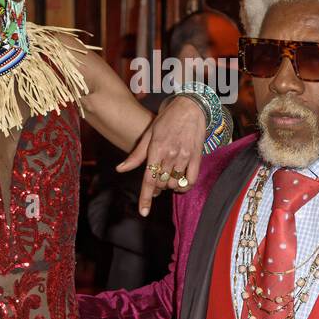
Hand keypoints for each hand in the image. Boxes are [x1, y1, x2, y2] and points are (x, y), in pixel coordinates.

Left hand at [116, 96, 206, 215]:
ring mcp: (185, 156)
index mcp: (156, 149)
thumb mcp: (148, 134)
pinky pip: (191, 180)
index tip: (143, 212)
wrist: (190, 106)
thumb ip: (136, 155)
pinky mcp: (197, 157)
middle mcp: (171, 154)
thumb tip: (121, 169)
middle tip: (155, 180)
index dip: (145, 198)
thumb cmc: (166, 119)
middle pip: (161, 183)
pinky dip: (184, 187)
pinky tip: (180, 182)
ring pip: (175, 183)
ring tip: (167, 176)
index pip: (149, 179)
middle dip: (156, 187)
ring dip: (168, 185)